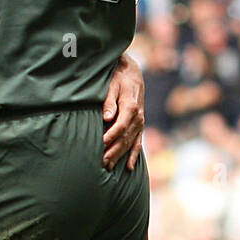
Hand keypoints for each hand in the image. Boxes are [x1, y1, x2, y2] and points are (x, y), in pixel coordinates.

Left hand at [102, 52, 144, 170]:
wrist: (131, 72)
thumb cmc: (118, 77)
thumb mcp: (111, 85)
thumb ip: (109, 102)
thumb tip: (107, 117)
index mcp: (130, 106)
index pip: (120, 126)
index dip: (110, 137)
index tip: (100, 145)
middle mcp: (138, 117)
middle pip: (124, 138)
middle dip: (113, 151)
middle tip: (101, 163)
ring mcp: (140, 122)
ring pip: (130, 143)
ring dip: (119, 156)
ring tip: (108, 167)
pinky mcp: (139, 125)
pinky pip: (138, 143)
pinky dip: (133, 155)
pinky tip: (129, 167)